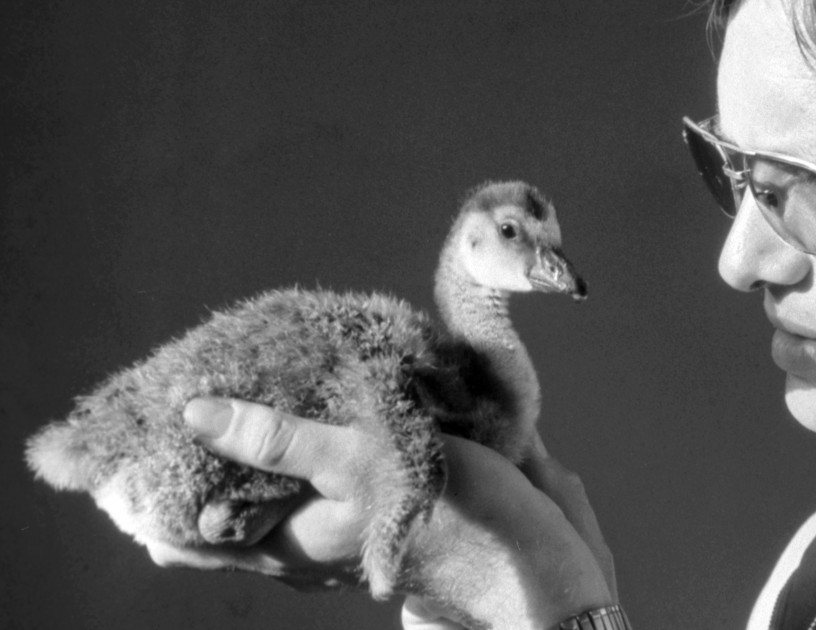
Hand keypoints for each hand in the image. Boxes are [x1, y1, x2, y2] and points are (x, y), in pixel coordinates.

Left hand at [139, 398, 612, 628]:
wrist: (532, 554)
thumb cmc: (451, 514)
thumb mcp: (358, 461)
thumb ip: (279, 437)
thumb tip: (197, 409)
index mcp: (287, 543)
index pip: (184, 533)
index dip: (153, 492)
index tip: (136, 443)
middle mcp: (302, 547)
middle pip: (221, 512)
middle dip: (197, 462)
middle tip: (187, 398)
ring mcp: (337, 532)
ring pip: (266, 495)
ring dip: (248, 452)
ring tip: (237, 389)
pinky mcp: (370, 513)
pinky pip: (310, 481)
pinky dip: (295, 448)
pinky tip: (306, 406)